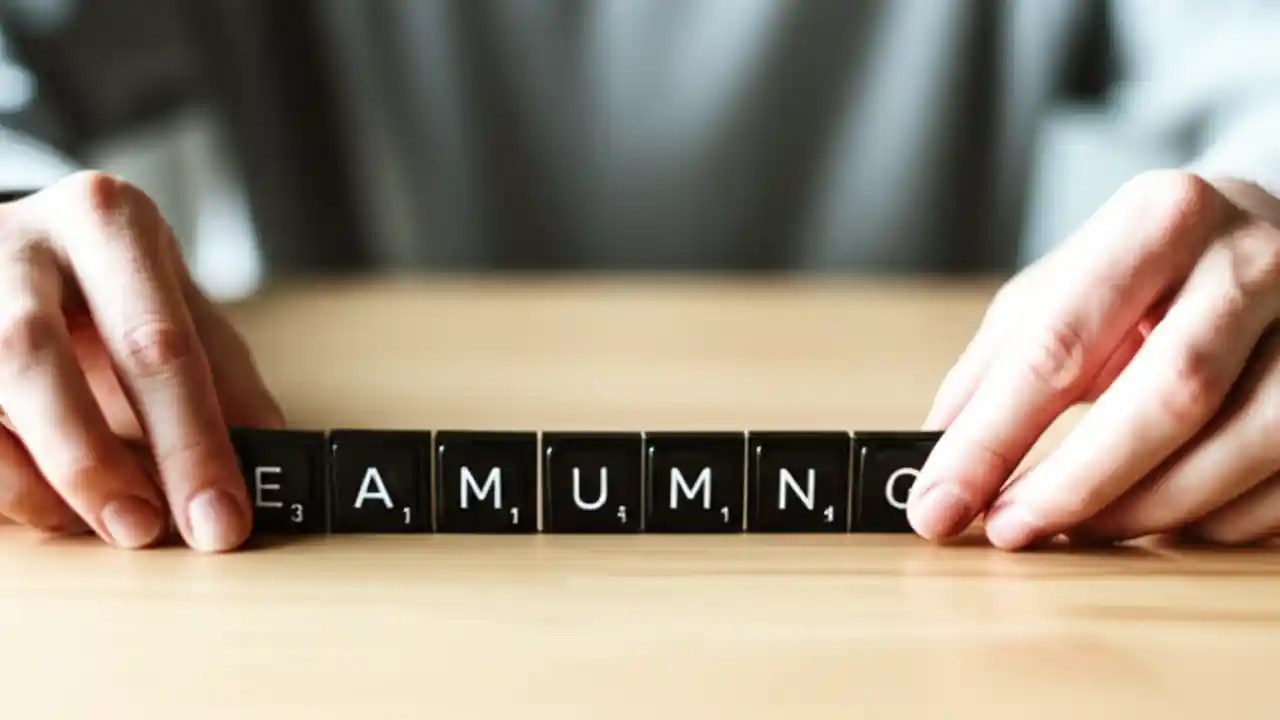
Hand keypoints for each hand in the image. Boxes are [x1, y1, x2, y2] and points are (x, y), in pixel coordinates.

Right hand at [0, 172, 282, 550]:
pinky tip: (44, 504)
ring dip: (32, 480)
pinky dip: (0, 481)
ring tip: (94, 523)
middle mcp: (17, 240)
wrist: (21, 248)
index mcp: (107, 222)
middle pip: (34, 355)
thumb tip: (267, 469)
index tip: (219, 519)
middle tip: (142, 530)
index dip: (190, 441)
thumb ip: (225, 386)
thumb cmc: (110, 289)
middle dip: (92, 462)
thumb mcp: (180, 311)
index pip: (154, 341)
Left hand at [911, 170, 1279, 548]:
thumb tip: (933, 459)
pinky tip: (1159, 517)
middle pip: (1166, 397)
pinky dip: (1213, 519)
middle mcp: (1252, 260)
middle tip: (1008, 530)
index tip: (936, 505)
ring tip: (1074, 528)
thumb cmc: (1148, 269)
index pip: (1059, 345)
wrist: (1266, 236)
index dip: (991, 439)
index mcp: (1160, 218)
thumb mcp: (1062, 286)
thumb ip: (995, 366)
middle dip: (1075, 483)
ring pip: (1240, 446)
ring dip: (1144, 511)